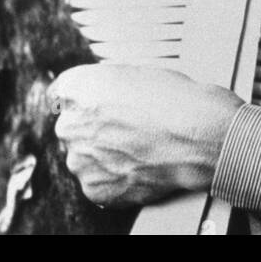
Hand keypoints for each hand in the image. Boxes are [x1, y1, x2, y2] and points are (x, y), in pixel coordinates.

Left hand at [48, 64, 242, 207]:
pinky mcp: (95, 189)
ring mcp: (81, 160)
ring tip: (136, 147)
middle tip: (124, 128)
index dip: (81, 99)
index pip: (61, 92)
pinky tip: (137, 164)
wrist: (199, 136)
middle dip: (92, 127)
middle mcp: (71, 123)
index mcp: (79, 88)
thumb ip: (104, 84)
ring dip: (101, 154)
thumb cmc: (175, 99)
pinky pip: (96, 182)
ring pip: (83, 156)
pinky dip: (113, 177)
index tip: (90, 105)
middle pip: (71, 126)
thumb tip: (97, 96)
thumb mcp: (135, 72)